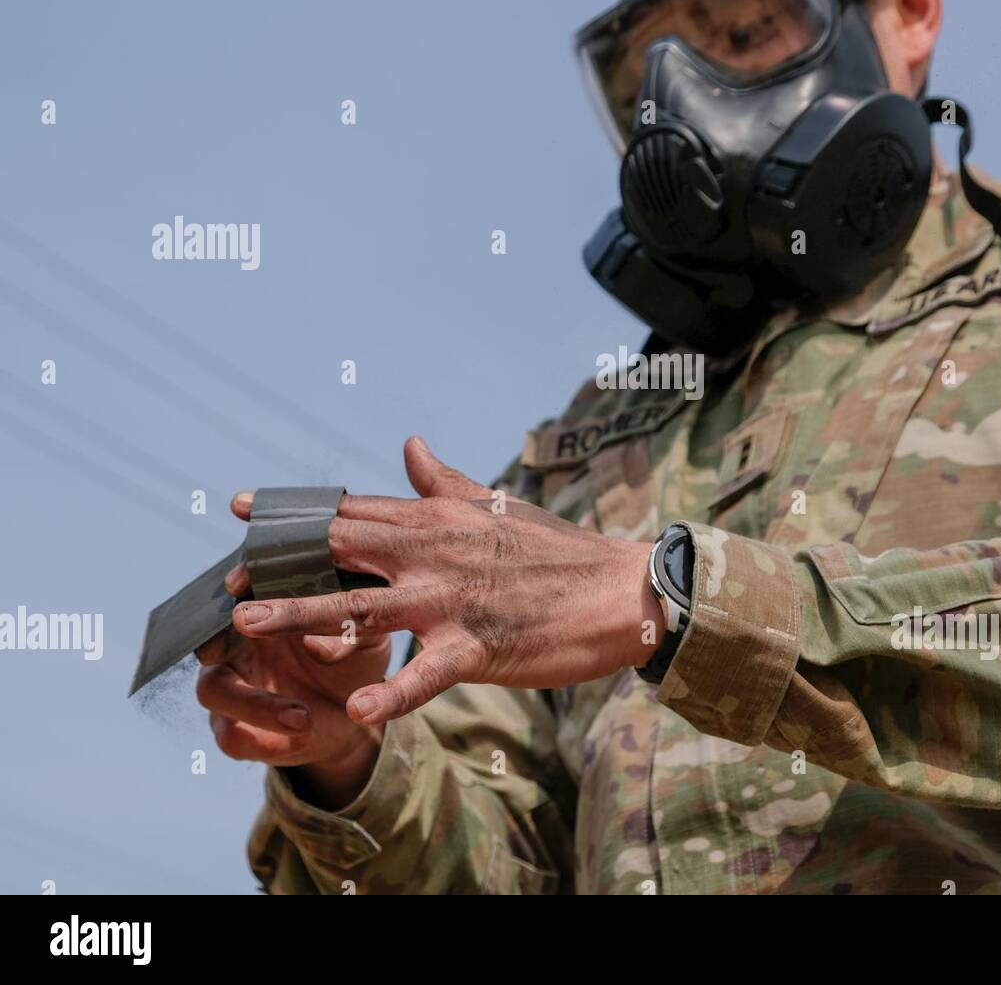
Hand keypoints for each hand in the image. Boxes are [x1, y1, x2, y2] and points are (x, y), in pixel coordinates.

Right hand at [195, 546, 390, 807]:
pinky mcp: (238, 731)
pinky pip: (234, 736)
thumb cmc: (358, 658)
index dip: (237, 586)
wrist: (361, 714)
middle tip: (238, 643)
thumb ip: (349, 634)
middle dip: (218, 641)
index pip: (240, 593)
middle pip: (209, 639)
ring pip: (214, 690)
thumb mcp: (368, 641)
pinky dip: (263, 740)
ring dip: (254, 704)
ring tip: (303, 717)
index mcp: (267, 613)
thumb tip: (315, 642)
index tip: (240, 586)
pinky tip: (300, 738)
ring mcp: (233, 688)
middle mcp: (239, 646)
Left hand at [230, 436, 663, 725]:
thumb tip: (409, 446)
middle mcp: (433, 554)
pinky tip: (357, 711)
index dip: (296, 513)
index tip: (242, 509)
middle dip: (280, 563)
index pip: (354, 512)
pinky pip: (425, 675)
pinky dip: (393, 693)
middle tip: (227, 576)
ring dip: (303, 614)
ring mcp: (450, 601)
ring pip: (362, 608)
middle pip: (342, 553)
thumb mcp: (495, 506)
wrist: (616, 590)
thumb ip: (442, 481)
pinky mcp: (475, 647)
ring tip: (249, 625)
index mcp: (436, 520)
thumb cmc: (555, 550)